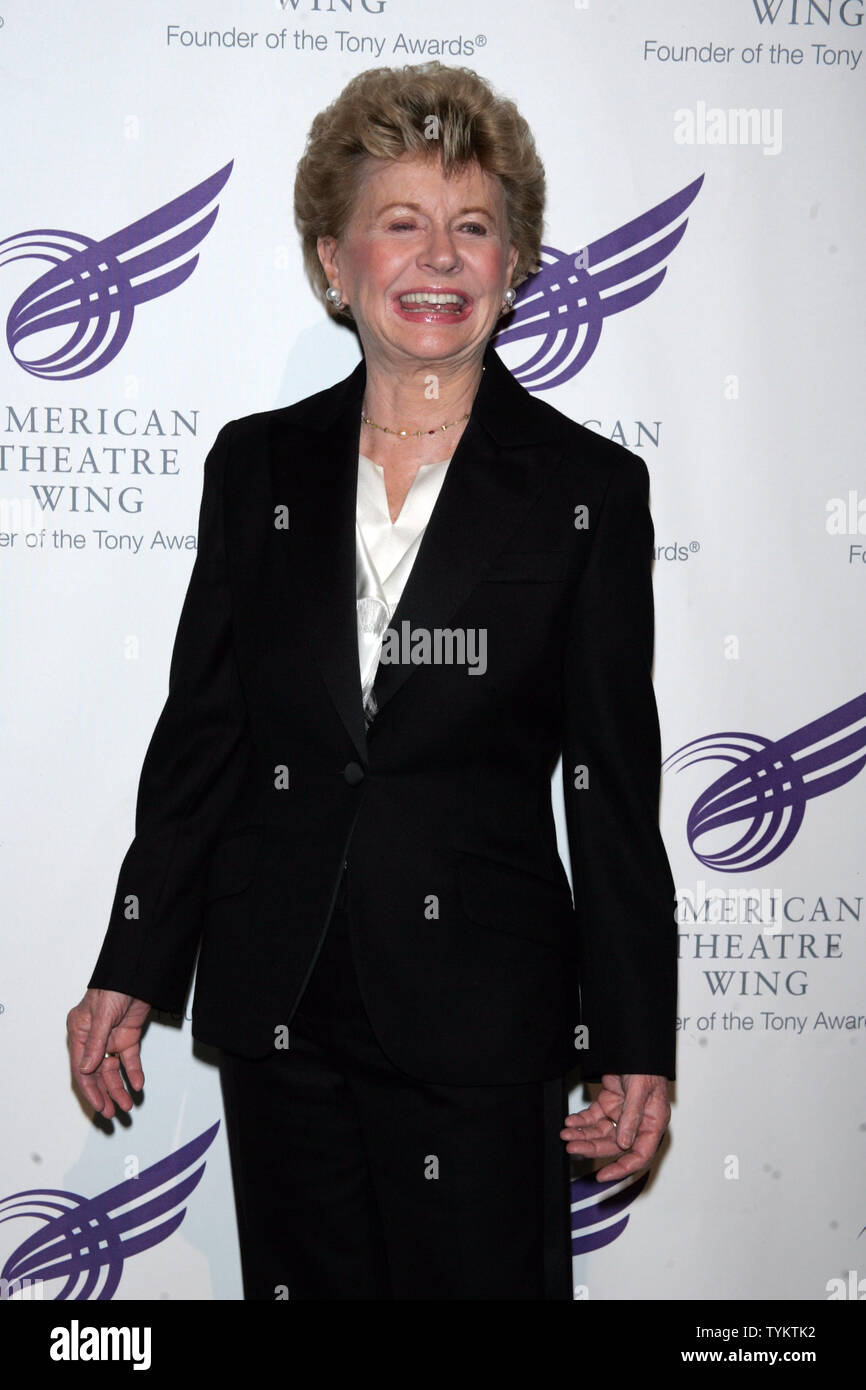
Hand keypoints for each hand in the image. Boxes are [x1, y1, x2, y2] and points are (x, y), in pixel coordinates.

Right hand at [67, 988, 150, 1118]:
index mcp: (79, 1033)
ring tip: (127, 1106)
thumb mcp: (101, 1015)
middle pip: (97, 1074)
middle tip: (113, 1113)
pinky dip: (134, 1072)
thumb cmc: (114, 987)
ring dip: (119, 1088)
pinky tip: (138, 1084)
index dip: (90, 1090)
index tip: (99, 1106)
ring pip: (113, 1070)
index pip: (82, 1068)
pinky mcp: (128, 1037)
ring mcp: (111, 1039)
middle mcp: (93, 1039)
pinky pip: (130, 1060)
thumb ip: (95, 1044)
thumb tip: (87, 1070)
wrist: (138, 974)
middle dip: (105, 1094)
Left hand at [560, 1073, 669, 1181]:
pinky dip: (581, 1121)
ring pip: (600, 1133)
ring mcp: (621, 1114)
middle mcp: (637, 1123)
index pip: (640, 1155)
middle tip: (572, 1146)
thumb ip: (632, 1116)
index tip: (603, 1175)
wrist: (631, 1045)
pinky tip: (571, 1121)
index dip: (622, 1168)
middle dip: (591, 1147)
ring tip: (566, 1133)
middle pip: (613, 1145)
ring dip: (583, 1135)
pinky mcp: (608, 1104)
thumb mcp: (640, 1090)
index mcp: (653, 1123)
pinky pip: (593, 1118)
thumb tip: (624, 1143)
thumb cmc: (645, 1065)